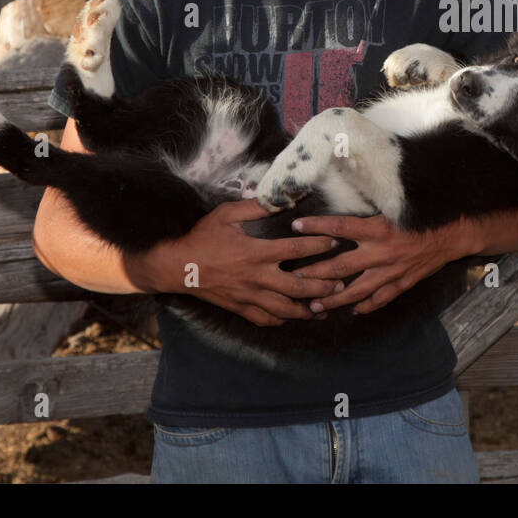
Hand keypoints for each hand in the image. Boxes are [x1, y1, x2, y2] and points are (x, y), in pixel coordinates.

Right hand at [127, 198, 343, 325]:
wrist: (176, 267)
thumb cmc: (202, 238)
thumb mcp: (226, 214)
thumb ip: (255, 206)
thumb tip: (279, 197)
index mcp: (256, 253)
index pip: (297, 250)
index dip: (319, 246)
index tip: (335, 242)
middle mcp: (257, 277)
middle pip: (299, 286)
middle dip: (323, 286)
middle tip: (341, 283)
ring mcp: (249, 296)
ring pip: (286, 309)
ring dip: (308, 309)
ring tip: (325, 307)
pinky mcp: (240, 308)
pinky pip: (266, 319)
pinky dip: (282, 320)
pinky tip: (293, 317)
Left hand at [286, 213, 472, 314]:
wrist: (453, 235)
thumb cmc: (422, 217)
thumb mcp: (394, 209)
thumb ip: (370, 212)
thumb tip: (345, 205)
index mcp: (377, 229)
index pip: (340, 227)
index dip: (316, 227)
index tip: (295, 226)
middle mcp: (381, 252)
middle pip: (340, 266)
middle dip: (315, 273)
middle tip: (293, 279)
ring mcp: (391, 272)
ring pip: (356, 290)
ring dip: (333, 299)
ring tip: (314, 306)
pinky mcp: (402, 283)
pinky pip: (379, 299)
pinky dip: (365, 306)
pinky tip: (353, 311)